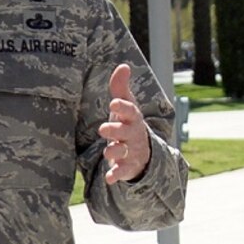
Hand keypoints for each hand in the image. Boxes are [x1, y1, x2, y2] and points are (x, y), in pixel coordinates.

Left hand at [99, 64, 151, 183]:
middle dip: (116, 130)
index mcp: (132, 118)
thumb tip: (123, 65)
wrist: (142, 151)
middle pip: (126, 131)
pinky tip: (110, 178)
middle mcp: (134, 134)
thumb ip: (121, 88)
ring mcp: (132, 150)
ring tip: (108, 152)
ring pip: (125, 151)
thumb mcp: (125, 106)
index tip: (113, 103)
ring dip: (116, 151)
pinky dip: (118, 174)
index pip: (130, 111)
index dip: (122, 107)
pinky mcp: (128, 166)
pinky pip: (124, 170)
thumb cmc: (128, 123)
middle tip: (102, 129)